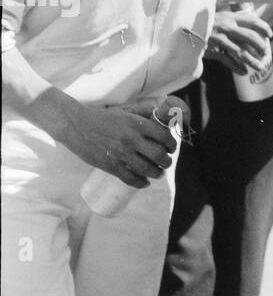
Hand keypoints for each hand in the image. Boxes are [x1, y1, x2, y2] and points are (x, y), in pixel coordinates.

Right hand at [64, 100, 178, 187]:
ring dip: (157, 173)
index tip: (172, 148)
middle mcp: (132, 139)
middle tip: (167, 163)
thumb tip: (161, 118)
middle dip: (166, 161)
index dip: (172, 144)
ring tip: (158, 173)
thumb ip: (143, 115)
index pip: (163, 136)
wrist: (78, 126)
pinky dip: (140, 183)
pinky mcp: (110, 166)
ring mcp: (121, 154)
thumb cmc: (103, 118)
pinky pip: (130, 178)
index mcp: (137, 124)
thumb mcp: (126, 112)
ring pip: (146, 168)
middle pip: (158, 155)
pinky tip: (144, 183)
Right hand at [204, 7, 271, 74]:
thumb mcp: (220, 17)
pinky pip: (228, 60)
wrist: (185, 28)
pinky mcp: (212, 50)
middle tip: (266, 53)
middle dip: (261, 46)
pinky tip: (243, 72)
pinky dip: (236, 67)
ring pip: (240, 52)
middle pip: (250, 37)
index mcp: (231, 17)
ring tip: (260, 67)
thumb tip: (250, 23)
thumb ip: (233, 20)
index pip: (252, 20)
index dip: (263, 27)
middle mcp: (227, 27)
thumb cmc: (205, 24)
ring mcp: (220, 39)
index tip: (270, 34)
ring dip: (252, 61)